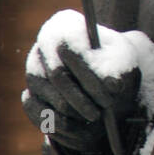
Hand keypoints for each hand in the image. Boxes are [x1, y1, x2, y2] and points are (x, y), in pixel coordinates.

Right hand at [22, 9, 146, 154]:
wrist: (106, 82)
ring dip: (72, 112)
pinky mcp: (30, 96)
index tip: (108, 97)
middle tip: (99, 114)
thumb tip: (113, 85)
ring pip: (48, 96)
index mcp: (64, 28)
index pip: (69, 50)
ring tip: (94, 118)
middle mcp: (43, 48)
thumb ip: (119, 70)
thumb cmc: (114, 64)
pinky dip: (57, 123)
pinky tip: (78, 127)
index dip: (88, 76)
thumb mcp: (123, 62)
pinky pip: (36, 112)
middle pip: (56, 76)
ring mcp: (33, 73)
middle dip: (80, 98)